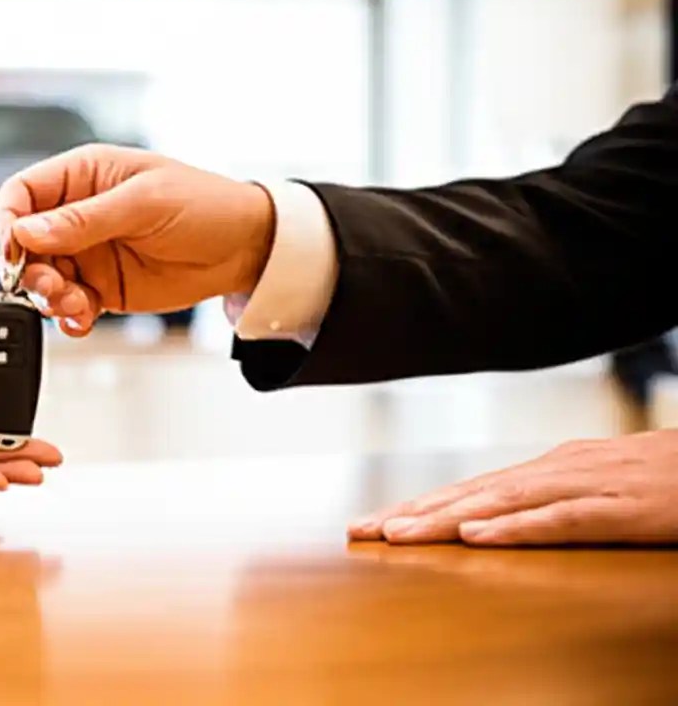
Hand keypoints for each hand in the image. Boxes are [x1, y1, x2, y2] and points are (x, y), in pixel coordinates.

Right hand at [0, 144, 274, 335]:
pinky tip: (83, 319)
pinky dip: (69, 317)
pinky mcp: (103, 287)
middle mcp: (79, 214)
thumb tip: (28, 231)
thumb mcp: (144, 203)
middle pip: (25, 243)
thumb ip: (84, 219)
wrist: (247, 248)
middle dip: (29, 269)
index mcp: (84, 176)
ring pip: (43, 279)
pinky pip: (68, 305)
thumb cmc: (206, 205)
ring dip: (49, 297)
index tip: (14, 250)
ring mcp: (89, 253)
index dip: (10, 222)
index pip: (23, 194)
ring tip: (75, 304)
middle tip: (51, 285)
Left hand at [348, 431, 677, 545]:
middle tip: (358, 531)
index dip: (415, 507)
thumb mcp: (596, 483)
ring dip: (444, 519)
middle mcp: (554, 471)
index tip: (368, 525)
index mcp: (546, 469)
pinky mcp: (620, 507)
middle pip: (469, 494)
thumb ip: (548, 495)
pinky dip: (515, 527)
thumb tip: (498, 509)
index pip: (466, 490)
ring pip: (500, 503)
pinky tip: (476, 536)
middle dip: (411, 513)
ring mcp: (586, 485)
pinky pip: (560, 520)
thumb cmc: (663, 476)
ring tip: (397, 535)